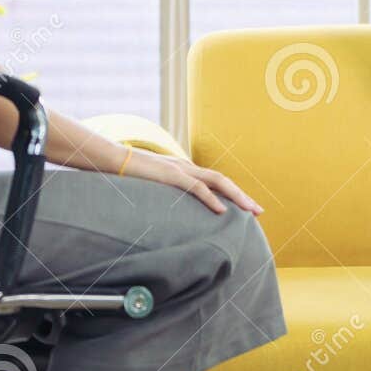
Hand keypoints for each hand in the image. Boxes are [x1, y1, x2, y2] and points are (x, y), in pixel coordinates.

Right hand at [131, 149, 264, 216]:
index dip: (232, 194)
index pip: (215, 182)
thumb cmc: (129, 175)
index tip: (246, 209)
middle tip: (259, 212)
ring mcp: (180, 170)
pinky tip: (222, 211)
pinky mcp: (171, 175)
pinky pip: (196, 187)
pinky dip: (211, 199)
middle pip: (223, 181)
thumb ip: (164, 194)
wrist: (111, 158)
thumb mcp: (152, 186)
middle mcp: (187, 168)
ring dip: (236, 197)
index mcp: (184, 170)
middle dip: (243, 197)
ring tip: (250, 211)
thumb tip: (171, 210)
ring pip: (217, 182)